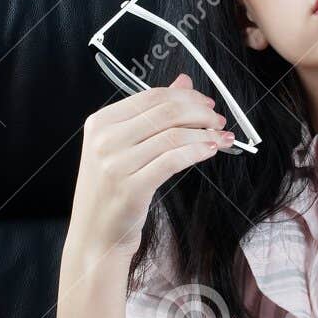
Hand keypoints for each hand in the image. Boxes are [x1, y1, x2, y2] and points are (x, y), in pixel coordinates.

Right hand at [66, 73, 234, 262]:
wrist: (95, 236)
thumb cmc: (112, 192)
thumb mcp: (124, 146)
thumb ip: (152, 112)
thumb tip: (184, 81)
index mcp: (101, 122)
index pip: (152, 96)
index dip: (186, 97)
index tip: (207, 105)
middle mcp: (105, 139)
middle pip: (165, 111)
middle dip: (200, 113)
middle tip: (218, 121)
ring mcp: (115, 163)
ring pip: (173, 135)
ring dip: (205, 134)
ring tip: (222, 139)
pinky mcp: (130, 187)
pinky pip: (173, 160)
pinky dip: (198, 151)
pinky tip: (210, 151)